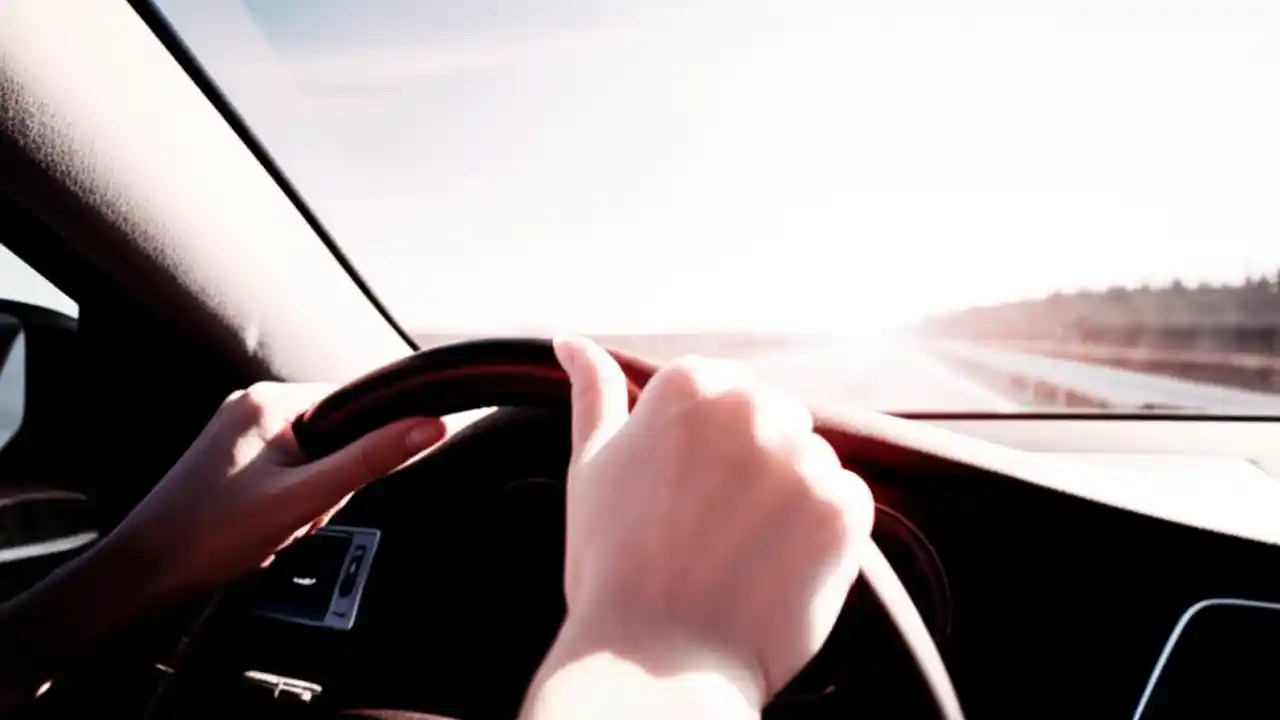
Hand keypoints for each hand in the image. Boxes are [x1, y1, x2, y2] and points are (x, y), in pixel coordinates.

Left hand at [108, 382, 444, 599]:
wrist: (144, 572)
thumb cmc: (211, 534)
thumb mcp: (304, 499)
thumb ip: (369, 460)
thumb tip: (429, 427)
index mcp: (268, 400)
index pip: (350, 403)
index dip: (360, 449)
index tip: (335, 487)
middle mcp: (250, 406)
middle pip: (332, 437)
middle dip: (326, 486)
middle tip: (294, 514)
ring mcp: (237, 433)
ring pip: (310, 461)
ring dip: (305, 500)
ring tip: (273, 525)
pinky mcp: (230, 460)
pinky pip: (286, 475)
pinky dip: (285, 505)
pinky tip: (261, 528)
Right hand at [522, 338, 873, 718]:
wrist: (654, 664)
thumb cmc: (612, 564)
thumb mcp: (592, 466)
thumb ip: (594, 393)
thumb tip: (569, 340)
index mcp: (690, 384)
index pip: (724, 391)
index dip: (704, 450)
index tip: (683, 493)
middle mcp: (752, 406)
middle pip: (773, 419)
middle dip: (751, 464)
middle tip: (708, 527)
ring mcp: (802, 456)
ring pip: (810, 460)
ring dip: (788, 497)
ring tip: (738, 551)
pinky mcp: (842, 508)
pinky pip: (845, 500)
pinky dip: (821, 532)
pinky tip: (772, 565)